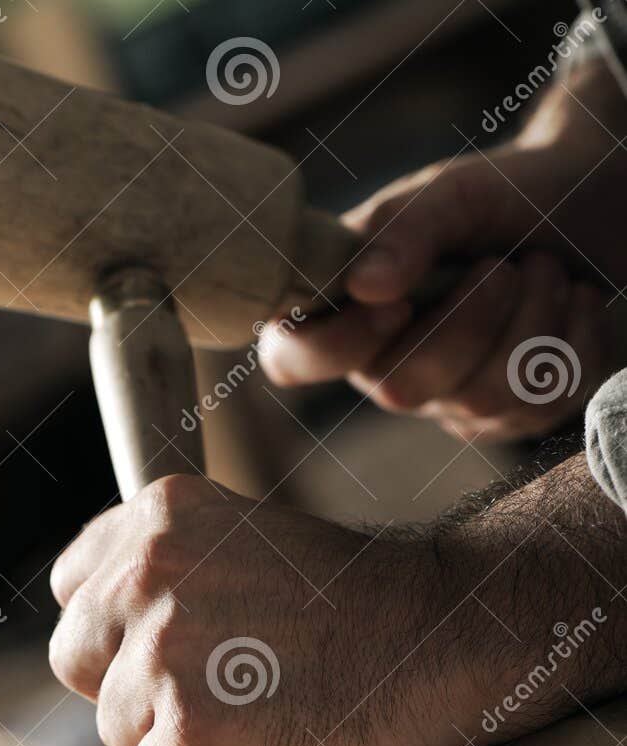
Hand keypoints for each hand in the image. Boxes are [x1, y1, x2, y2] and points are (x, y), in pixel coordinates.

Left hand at [49, 475, 486, 745]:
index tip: (174, 643)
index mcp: (157, 517)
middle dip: (131, 687)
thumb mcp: (244, 545)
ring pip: (117, 729)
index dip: (119, 630)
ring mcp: (161, 654)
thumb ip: (169, 574)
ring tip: (257, 712)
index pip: (73, 588)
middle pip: (77, 663)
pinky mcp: (186, 731)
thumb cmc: (353, 603)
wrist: (441, 636)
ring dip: (175, 739)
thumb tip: (107, 642)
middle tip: (215, 689)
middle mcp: (143, 576)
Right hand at [262, 63, 626, 440]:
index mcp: (349, 307)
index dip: (331, 348)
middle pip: (400, 390)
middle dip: (468, 322)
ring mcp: (453, 401)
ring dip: (533, 318)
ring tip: (546, 267)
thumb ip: (406, 230)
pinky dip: (575, 335)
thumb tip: (364, 287)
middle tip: (500, 266)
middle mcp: (390, 364)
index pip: (289, 360)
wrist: (594, 198)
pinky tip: (574, 298)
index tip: (394, 305)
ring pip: (483, 400)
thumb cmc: (507, 192)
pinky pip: (544, 402)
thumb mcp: (454, 192)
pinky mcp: (516, 415)